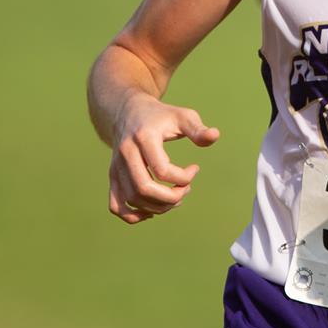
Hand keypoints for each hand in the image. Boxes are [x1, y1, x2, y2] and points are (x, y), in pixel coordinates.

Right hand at [107, 98, 219, 223]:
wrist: (128, 112)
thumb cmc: (160, 116)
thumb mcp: (182, 116)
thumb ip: (198, 129)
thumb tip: (215, 135)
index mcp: (144, 138)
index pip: (162, 170)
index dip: (184, 177)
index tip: (195, 168)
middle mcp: (126, 153)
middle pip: (143, 188)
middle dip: (170, 197)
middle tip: (186, 190)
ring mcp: (116, 167)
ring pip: (132, 199)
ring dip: (158, 206)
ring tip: (175, 197)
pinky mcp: (112, 176)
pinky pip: (115, 205)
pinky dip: (134, 215)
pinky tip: (153, 210)